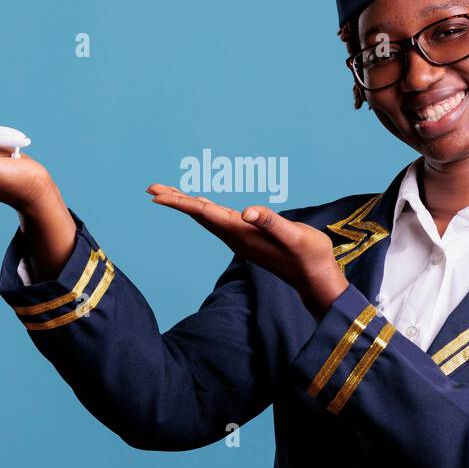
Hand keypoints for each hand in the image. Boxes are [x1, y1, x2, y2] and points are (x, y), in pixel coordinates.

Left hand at [146, 184, 347, 318]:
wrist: (317, 280)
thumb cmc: (310, 256)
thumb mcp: (295, 236)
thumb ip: (272, 223)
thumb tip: (247, 212)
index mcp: (243, 232)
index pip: (204, 213)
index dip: (180, 202)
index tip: (156, 194)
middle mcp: (237, 237)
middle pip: (199, 215)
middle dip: (175, 201)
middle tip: (151, 187)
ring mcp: (242, 240)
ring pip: (207, 219)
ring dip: (188, 205)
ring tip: (169, 194)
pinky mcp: (249, 241)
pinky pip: (219, 222)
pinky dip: (205, 211)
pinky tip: (203, 206)